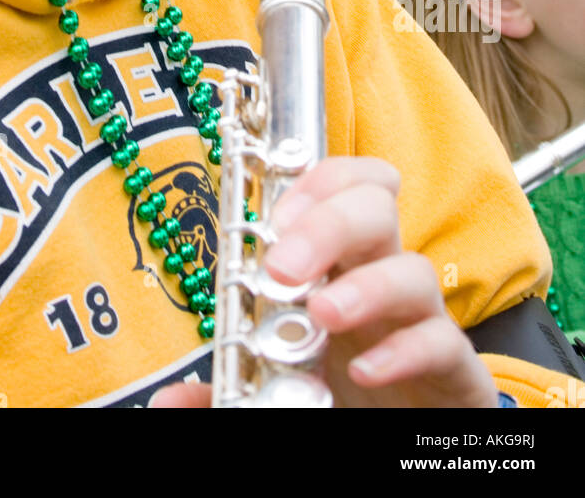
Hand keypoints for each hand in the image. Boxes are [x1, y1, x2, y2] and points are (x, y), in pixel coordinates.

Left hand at [150, 156, 499, 408]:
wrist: (397, 437)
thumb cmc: (339, 393)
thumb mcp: (274, 381)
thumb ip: (225, 385)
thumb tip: (167, 401)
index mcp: (340, 265)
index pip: (343, 185)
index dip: (315, 183)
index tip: (275, 215)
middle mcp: (381, 280)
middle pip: (376, 208)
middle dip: (330, 222)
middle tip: (284, 264)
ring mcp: (420, 321)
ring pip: (415, 270)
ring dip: (367, 287)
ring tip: (323, 313)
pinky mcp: (454, 370)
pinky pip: (442, 342)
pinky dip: (406, 351)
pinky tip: (364, 371)